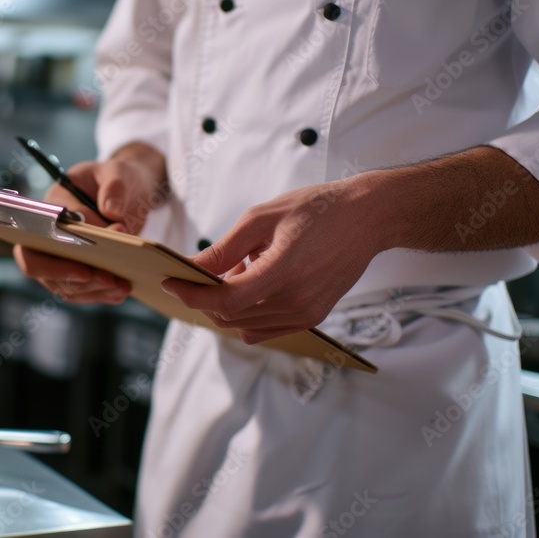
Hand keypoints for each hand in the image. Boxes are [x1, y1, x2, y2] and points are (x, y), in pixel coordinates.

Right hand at [14, 143, 166, 303]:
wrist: (129, 189)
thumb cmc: (117, 178)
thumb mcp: (118, 173)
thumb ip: (114, 187)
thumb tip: (111, 214)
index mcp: (50, 205)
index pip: (41, 234)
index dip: (60, 253)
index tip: (86, 267)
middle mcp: (46, 232)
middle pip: (39, 265)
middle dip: (71, 279)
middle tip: (107, 279)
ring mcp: (59, 254)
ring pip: (60, 283)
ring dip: (91, 290)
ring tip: (121, 287)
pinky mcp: (76, 268)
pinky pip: (80, 289)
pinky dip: (100, 293)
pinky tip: (120, 291)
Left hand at [162, 175, 388, 343]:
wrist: (367, 218)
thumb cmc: (316, 209)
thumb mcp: (261, 218)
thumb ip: (223, 249)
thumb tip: (189, 268)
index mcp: (284, 271)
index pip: (226, 300)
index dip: (192, 294)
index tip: (170, 282)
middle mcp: (297, 301)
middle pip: (230, 316)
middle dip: (204, 298)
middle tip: (199, 270)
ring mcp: (306, 314)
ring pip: (245, 325)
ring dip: (227, 304)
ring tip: (239, 267)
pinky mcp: (312, 318)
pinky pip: (265, 328)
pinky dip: (248, 312)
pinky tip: (254, 280)